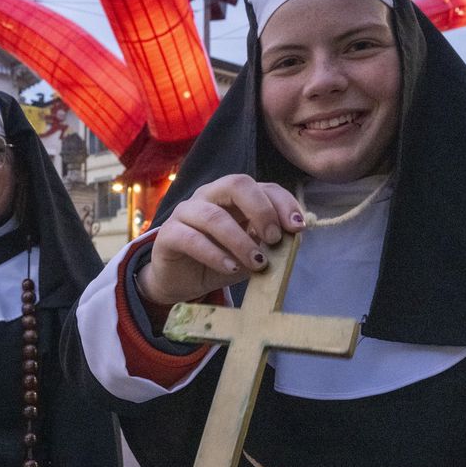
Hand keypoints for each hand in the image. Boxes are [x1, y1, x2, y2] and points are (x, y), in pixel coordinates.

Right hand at [137, 174, 304, 304]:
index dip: (283, 203)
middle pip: (236, 184)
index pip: (262, 187)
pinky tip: (231, 269)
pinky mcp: (168, 235)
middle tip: (274, 239)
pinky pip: (191, 238)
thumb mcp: (250, 253)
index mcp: (232, 196)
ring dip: (240, 240)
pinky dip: (215, 254)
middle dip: (261, 210)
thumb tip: (291, 240)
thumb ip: (267, 244)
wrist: (181, 283)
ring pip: (213, 215)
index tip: (297, 228)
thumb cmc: (219, 261)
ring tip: (256, 263)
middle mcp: (208, 196)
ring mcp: (185, 213)